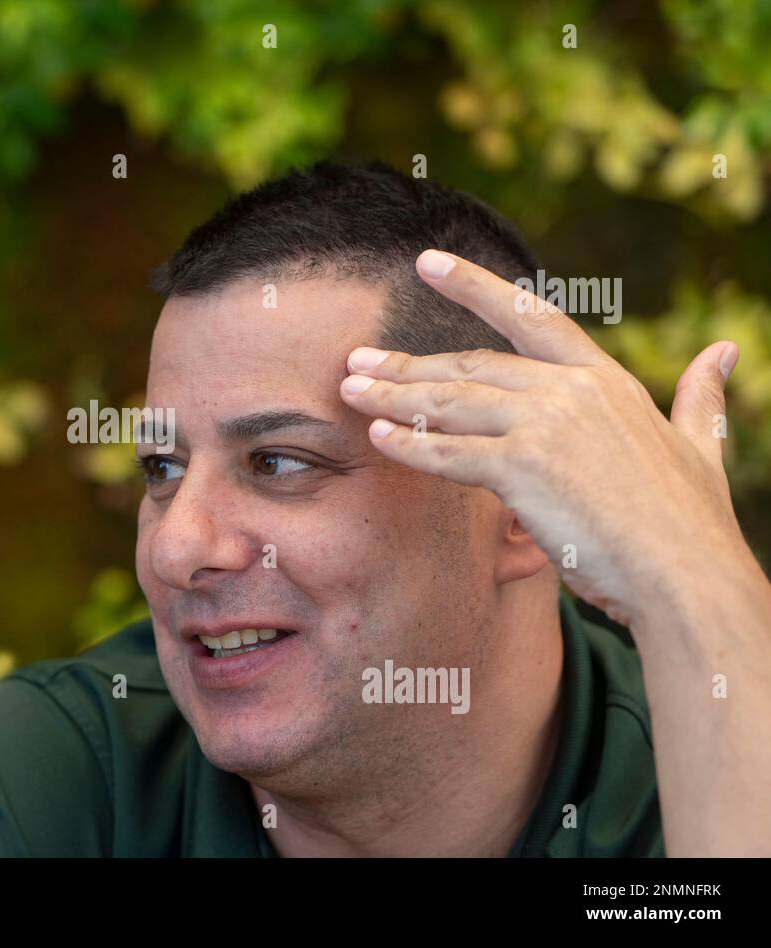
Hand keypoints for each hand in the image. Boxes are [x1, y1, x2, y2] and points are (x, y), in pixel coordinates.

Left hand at [338, 249, 748, 629]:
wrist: (687, 575)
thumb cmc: (691, 521)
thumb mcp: (701, 443)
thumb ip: (701, 395)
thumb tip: (722, 352)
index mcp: (604, 379)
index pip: (528, 315)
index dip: (474, 285)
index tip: (427, 262)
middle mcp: (570, 391)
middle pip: (470, 365)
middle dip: (408, 364)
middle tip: (358, 361)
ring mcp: (545, 426)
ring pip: (450, 403)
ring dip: (393, 396)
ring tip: (348, 391)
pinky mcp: (523, 469)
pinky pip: (449, 453)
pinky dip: (409, 445)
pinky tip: (375, 436)